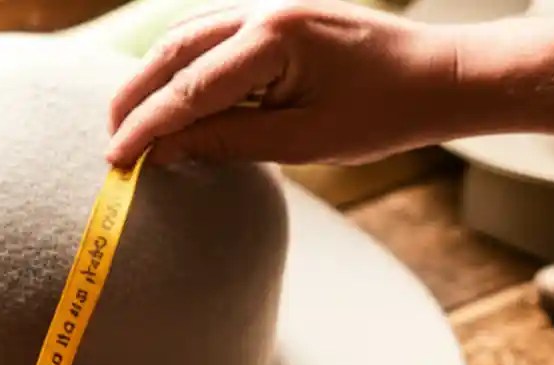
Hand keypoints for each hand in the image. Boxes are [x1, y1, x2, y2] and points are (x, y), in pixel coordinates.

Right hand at [106, 0, 463, 166]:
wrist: (441, 76)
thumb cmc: (385, 113)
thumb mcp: (304, 142)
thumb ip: (229, 141)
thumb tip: (167, 150)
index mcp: (275, 39)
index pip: (190, 87)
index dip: (148, 127)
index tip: (116, 160)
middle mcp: (264, 10)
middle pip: (174, 51)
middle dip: (136, 97)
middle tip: (112, 142)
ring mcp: (269, 7)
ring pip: (187, 38)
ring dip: (153, 78)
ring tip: (130, 123)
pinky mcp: (275, 17)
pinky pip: (211, 36)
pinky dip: (181, 67)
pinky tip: (170, 96)